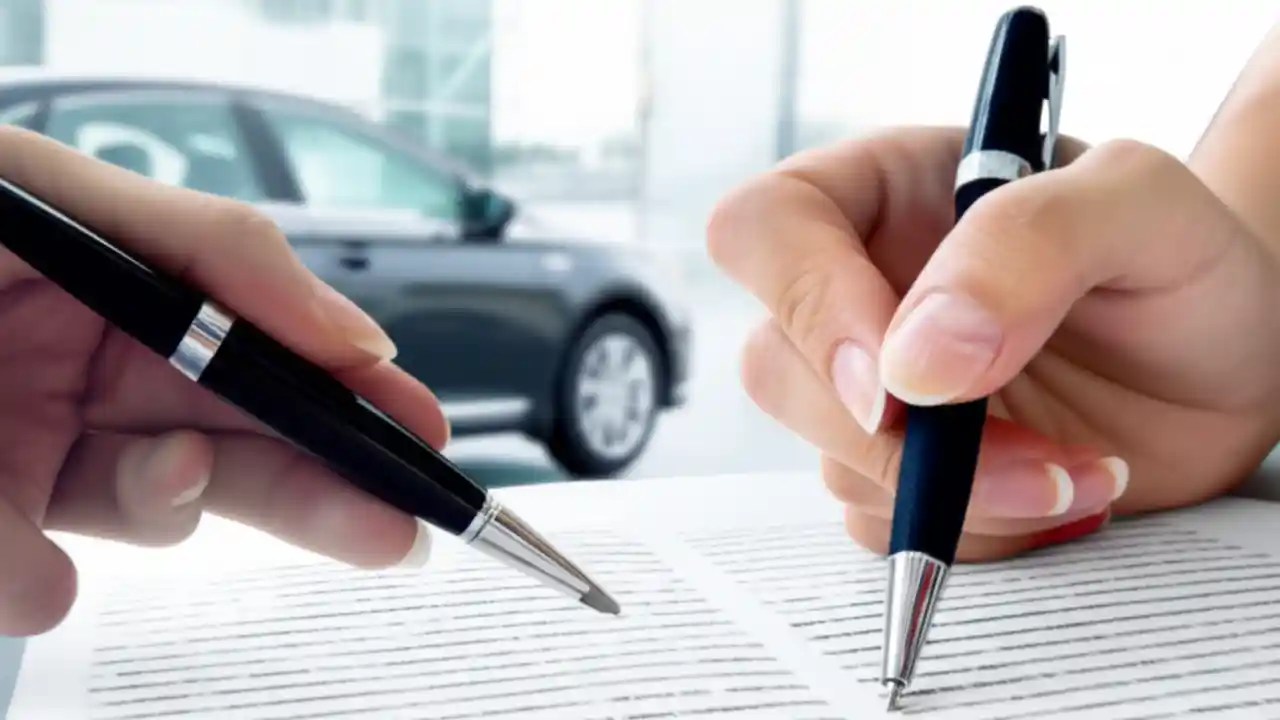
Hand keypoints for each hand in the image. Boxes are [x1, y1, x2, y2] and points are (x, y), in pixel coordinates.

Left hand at [0, 128, 447, 635]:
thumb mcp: (51, 193)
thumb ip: (217, 252)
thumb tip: (348, 338)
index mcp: (116, 277)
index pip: (260, 338)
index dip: (347, 387)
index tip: (417, 431)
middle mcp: (86, 364)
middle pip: (237, 434)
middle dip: (318, 484)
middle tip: (392, 530)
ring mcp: (31, 445)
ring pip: (152, 506)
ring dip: (161, 509)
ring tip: (126, 495)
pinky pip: (38, 571)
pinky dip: (34, 577)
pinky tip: (21, 564)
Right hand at [708, 31, 1279, 561]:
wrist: (1229, 367)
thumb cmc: (1183, 263)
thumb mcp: (1142, 207)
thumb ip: (1028, 244)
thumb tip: (909, 361)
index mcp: (885, 192)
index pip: (767, 229)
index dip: (806, 306)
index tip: (898, 382)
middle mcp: (859, 289)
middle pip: (775, 365)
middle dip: (894, 438)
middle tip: (1023, 454)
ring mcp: (873, 388)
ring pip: (829, 460)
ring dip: (954, 493)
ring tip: (1077, 468)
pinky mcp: (900, 469)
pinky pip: (881, 524)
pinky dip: (972, 530)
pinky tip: (1053, 493)